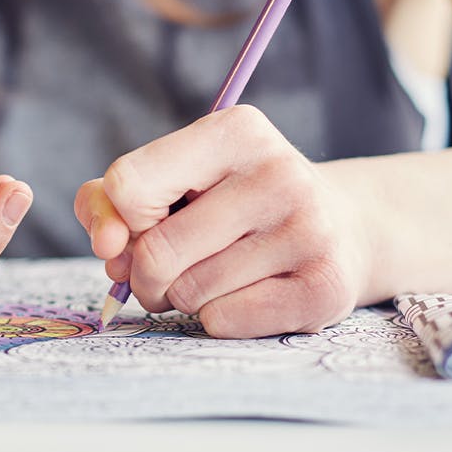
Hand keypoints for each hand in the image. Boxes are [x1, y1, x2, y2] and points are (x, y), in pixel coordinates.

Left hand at [73, 105, 370, 337]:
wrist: (343, 227)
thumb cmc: (233, 201)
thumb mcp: (175, 177)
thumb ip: (111, 200)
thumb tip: (107, 246)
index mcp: (235, 131)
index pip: (128, 185)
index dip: (122, 218)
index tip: (145, 222)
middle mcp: (278, 174)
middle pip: (155, 251)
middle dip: (144, 274)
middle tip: (164, 271)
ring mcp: (309, 231)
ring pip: (188, 292)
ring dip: (183, 296)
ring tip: (216, 274)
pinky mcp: (325, 287)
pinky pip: (224, 321)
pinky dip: (217, 318)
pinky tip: (247, 293)